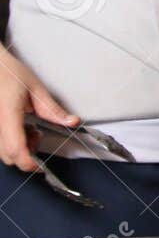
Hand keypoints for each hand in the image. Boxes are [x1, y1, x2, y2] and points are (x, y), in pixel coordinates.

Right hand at [0, 49, 79, 171]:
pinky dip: (10, 142)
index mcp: (7, 114)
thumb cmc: (7, 72)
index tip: (41, 165)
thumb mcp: (35, 88)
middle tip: (36, 135)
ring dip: (18, 148)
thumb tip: (72, 122)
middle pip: (8, 156)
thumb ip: (52, 109)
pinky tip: (16, 127)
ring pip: (2, 153)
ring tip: (27, 128)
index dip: (29, 163)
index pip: (16, 149)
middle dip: (26, 154)